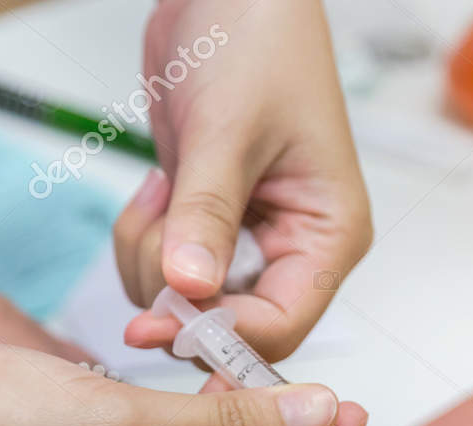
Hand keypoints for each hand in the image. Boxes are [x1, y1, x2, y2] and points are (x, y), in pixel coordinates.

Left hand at [114, 0, 371, 360]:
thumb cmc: (257, 42)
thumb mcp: (228, 131)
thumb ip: (208, 215)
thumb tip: (191, 289)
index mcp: (328, 236)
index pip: (279, 327)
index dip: (218, 336)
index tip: (156, 324)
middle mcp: (295, 249)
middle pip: (228, 326)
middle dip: (177, 289)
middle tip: (162, 220)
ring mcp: (249, 241)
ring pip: (187, 302)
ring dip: (153, 256)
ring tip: (165, 187)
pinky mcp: (210, 227)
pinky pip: (164, 269)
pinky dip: (144, 237)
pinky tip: (161, 185)